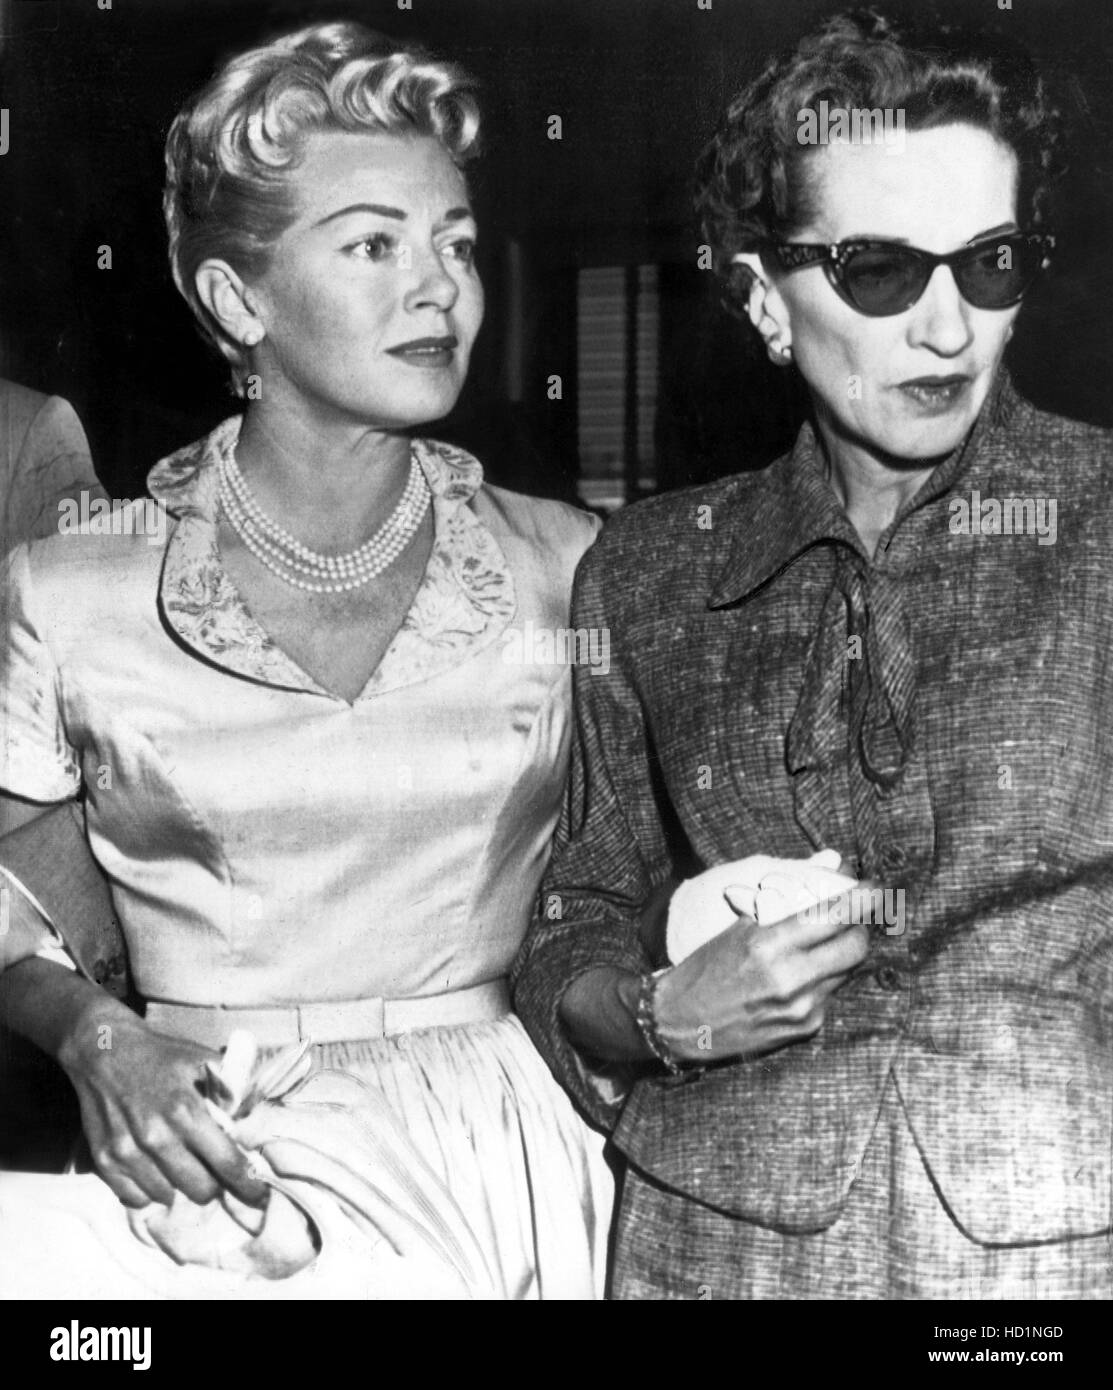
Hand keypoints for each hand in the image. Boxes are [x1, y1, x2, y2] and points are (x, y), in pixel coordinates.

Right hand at [56, 995, 269, 1210]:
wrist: (104, 1051)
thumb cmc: (161, 1056)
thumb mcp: (203, 1061)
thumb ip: (231, 1090)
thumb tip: (253, 1120)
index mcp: (187, 1111)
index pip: (226, 1163)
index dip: (247, 1184)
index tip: (260, 1197)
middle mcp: (157, 1137)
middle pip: (200, 1189)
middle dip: (213, 1184)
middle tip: (212, 1171)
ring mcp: (128, 1152)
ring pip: (168, 1196)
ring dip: (179, 1186)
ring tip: (180, 1164)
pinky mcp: (105, 1161)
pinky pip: (135, 1198)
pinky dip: (149, 1190)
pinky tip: (155, 1171)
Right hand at [652, 887, 871, 1063]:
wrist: (680, 1022)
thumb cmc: (706, 967)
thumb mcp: (738, 927)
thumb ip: (785, 901)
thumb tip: (829, 867)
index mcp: (768, 945)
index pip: (834, 916)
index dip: (862, 899)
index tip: (875, 887)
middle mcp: (790, 978)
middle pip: (856, 947)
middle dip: (860, 927)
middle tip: (853, 916)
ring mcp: (801, 1007)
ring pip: (847, 971)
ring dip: (842, 952)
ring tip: (825, 941)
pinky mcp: (805, 1027)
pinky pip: (831, 993)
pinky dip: (824, 978)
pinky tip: (803, 974)